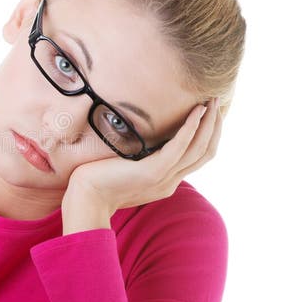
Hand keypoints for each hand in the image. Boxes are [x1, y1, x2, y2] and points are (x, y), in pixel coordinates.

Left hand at [63, 96, 222, 217]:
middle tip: (217, 102)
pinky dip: (191, 128)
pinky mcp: (153, 172)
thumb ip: (140, 160)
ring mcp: (164, 178)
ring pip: (199, 149)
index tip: (211, 113)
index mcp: (166, 182)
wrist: (84, 199)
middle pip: (205, 152)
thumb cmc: (98, 182)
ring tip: (212, 101)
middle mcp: (170, 182)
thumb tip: (143, 141)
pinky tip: (196, 111)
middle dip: (214, 126)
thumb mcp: (126, 171)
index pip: (198, 158)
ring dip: (208, 123)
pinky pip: (179, 147)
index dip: (208, 135)